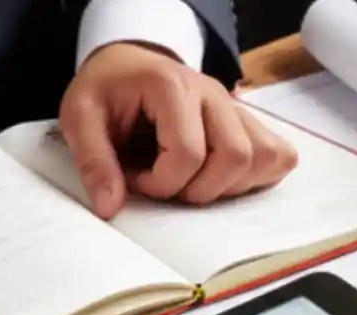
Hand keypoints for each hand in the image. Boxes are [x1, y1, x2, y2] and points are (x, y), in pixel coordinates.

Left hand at [59, 42, 298, 218]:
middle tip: (169, 185)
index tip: (137, 179)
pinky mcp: (245, 121)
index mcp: (172, 86)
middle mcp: (213, 93)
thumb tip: (110, 206)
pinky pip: (277, 154)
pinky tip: (224, 180)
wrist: (127, 66)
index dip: (161, 183)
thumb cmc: (105, 91)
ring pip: (262, 156)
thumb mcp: (80, 117)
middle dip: (200, 190)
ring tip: (195, 183)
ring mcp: (234, 107)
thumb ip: (93, 161)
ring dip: (230, 186)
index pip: (188, 153)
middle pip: (235, 156)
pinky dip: (258, 177)